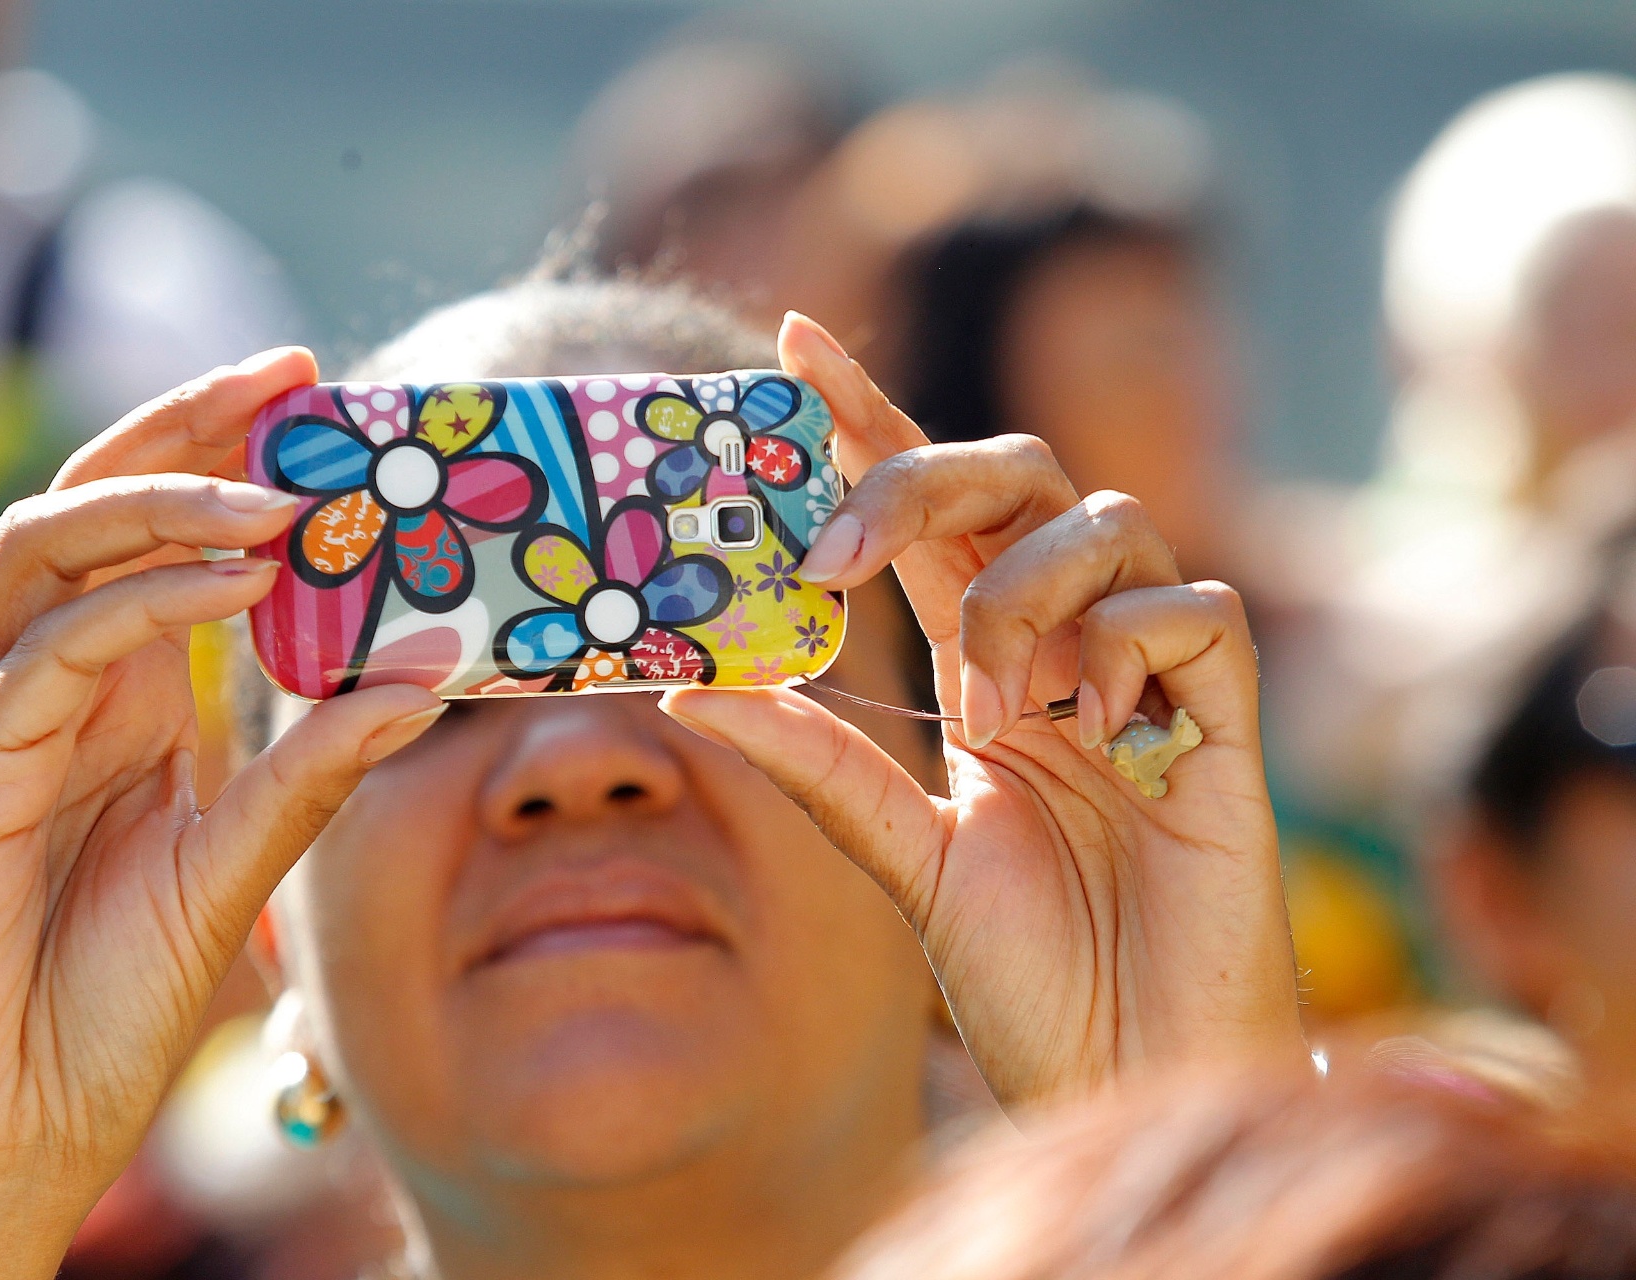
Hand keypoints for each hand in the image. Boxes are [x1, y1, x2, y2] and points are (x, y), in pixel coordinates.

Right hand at [0, 350, 448, 1278]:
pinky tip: (244, 584)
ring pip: (48, 550)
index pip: (155, 537)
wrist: (9, 1131)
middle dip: (182, 427)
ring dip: (164, 498)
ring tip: (284, 492)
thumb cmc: (107, 1000)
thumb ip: (315, 770)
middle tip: (287, 376)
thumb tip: (427, 672)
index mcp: (114, 698)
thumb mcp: (238, 866)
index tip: (318, 398)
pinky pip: (49, 654)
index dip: (222, 455)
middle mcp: (46, 688)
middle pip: (90, 505)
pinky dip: (144, 604)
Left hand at [662, 314, 1301, 1108]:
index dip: (867, 420)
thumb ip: (812, 766)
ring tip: (1001, 718)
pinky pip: (1192, 606)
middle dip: (925, 481)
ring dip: (1022, 600)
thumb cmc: (1030, 977)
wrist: (1136, 1076)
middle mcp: (1065, 648)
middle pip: (1017, 476)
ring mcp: (1151, 674)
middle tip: (843, 552)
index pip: (925, 513)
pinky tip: (1102, 734)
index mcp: (982, 667)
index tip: (791, 341)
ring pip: (1105, 520)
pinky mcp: (1231, 716)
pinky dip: (1129, 647)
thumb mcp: (902, 860)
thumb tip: (678, 687)